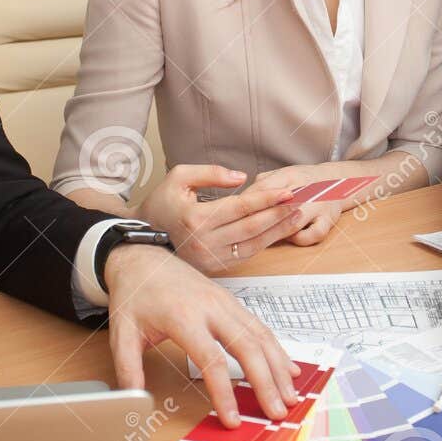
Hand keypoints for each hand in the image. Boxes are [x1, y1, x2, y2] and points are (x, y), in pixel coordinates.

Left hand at [103, 244, 300, 426]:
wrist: (142, 258)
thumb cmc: (135, 296)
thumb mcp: (121, 332)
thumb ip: (128, 368)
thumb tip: (134, 401)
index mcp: (183, 317)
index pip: (212, 360)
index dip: (225, 393)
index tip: (232, 420)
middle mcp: (211, 307)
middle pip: (247, 348)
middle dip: (266, 382)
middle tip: (278, 412)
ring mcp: (226, 302)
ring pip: (260, 336)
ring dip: (278, 368)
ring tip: (290, 397)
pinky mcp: (232, 302)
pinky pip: (260, 327)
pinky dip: (277, 349)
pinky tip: (288, 369)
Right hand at [135, 164, 306, 272]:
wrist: (139, 241)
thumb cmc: (159, 206)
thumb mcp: (178, 177)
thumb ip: (210, 173)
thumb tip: (240, 177)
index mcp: (196, 218)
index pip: (240, 207)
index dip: (267, 198)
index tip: (287, 190)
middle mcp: (204, 241)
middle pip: (252, 226)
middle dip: (280, 213)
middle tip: (302, 201)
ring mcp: (210, 258)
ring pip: (253, 243)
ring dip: (278, 229)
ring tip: (298, 215)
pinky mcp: (214, 267)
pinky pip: (246, 254)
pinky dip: (266, 242)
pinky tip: (279, 231)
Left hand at [248, 164, 357, 246]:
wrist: (337, 181)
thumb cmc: (302, 181)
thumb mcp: (281, 175)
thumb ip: (261, 185)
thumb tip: (238, 200)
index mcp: (290, 175)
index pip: (264, 189)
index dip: (247, 203)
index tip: (233, 213)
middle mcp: (306, 189)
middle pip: (278, 207)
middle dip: (259, 220)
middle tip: (243, 229)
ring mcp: (318, 206)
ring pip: (294, 223)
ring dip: (277, 232)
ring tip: (264, 236)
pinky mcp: (328, 220)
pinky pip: (313, 235)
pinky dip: (300, 239)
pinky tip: (290, 237)